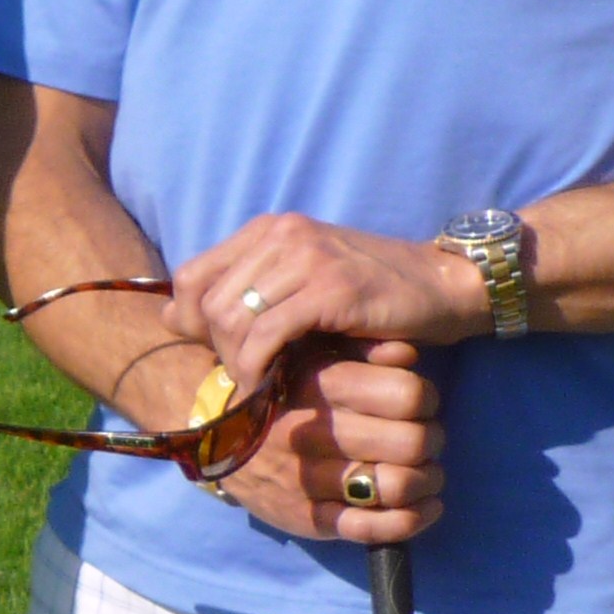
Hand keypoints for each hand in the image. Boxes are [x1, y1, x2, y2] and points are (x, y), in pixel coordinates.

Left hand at [174, 212, 486, 399]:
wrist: (442, 287)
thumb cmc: (370, 294)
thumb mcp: (297, 286)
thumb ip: (240, 295)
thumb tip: (170, 316)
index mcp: (268, 230)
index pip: (192, 275)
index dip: (190, 319)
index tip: (211, 351)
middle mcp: (281, 234)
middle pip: (209, 301)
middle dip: (215, 348)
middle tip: (242, 375)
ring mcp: (307, 258)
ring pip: (234, 318)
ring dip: (238, 361)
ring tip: (258, 381)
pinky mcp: (331, 289)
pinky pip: (270, 333)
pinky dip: (261, 366)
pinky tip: (272, 384)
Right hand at [214, 339, 447, 544]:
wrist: (211, 436)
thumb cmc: (280, 392)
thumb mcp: (310, 356)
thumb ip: (359, 349)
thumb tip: (410, 354)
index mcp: (318, 386)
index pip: (407, 394)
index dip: (427, 398)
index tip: (422, 403)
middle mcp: (312, 433)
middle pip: (412, 441)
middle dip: (432, 440)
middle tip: (427, 439)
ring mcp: (307, 480)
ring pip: (398, 486)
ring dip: (428, 481)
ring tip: (427, 474)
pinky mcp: (306, 518)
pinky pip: (371, 528)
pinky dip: (412, 520)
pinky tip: (425, 507)